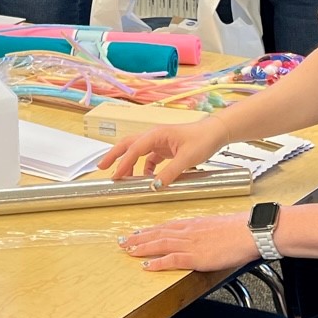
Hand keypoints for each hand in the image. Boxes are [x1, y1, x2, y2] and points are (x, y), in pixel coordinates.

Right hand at [98, 119, 223, 185]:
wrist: (216, 132)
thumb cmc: (203, 139)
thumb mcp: (187, 158)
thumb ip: (170, 173)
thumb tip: (154, 185)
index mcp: (157, 134)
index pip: (134, 149)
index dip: (123, 162)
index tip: (116, 175)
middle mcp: (155, 136)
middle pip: (128, 145)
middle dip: (114, 155)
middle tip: (101, 167)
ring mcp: (159, 142)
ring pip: (137, 151)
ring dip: (129, 163)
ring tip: (122, 176)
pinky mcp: (165, 148)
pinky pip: (149, 158)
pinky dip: (145, 167)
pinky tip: (146, 177)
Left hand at [120, 214, 258, 273]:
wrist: (250, 232)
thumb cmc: (239, 230)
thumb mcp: (217, 228)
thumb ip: (205, 233)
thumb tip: (203, 238)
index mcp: (193, 224)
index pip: (166, 226)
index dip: (149, 230)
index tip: (137, 233)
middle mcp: (188, 231)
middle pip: (157, 234)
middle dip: (138, 238)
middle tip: (123, 241)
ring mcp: (190, 243)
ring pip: (160, 244)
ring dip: (142, 247)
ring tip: (128, 251)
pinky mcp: (195, 256)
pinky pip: (172, 259)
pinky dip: (157, 262)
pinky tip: (147, 266)